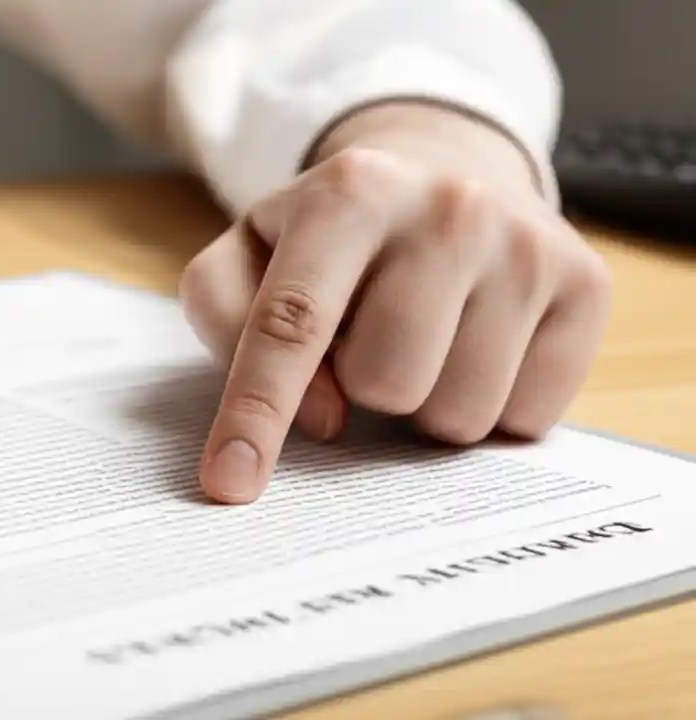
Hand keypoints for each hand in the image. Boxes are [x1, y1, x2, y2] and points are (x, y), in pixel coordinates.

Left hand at [180, 102, 611, 502]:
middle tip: (368, 338)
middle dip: (362, 387)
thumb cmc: (330, 241)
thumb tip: (322, 417)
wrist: (448, 177)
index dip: (255, 412)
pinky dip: (489, 405)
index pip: (292, 322)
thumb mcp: (249, 254)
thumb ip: (233, 323)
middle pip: (384, 382)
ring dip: (425, 402)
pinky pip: (524, 419)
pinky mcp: (587, 285)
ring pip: (456, 413)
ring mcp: (527, 243)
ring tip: (424, 339)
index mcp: (349, 192)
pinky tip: (478, 344)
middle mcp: (448, 206)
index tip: (228, 485)